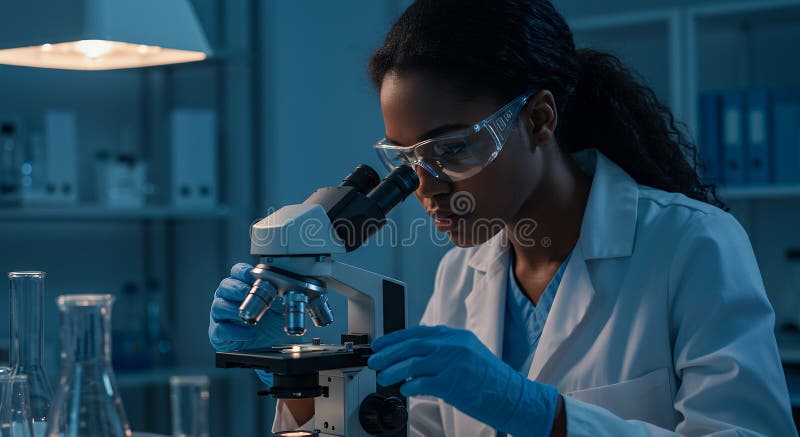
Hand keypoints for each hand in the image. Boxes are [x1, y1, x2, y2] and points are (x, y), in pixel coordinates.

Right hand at [208, 263, 285, 385]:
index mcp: (243, 287)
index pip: (237, 273)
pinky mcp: (220, 333)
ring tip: (246, 315)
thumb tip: (295, 288)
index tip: (249, 274)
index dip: (241, 271)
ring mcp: (222, 316)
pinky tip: (248, 333)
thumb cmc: (272, 323)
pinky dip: (234, 331)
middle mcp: (230, 299)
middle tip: (246, 293)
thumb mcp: (282, 306)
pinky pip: (220, 329)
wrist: (270, 346)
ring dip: (232, 309)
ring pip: (218, 306)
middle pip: (225, 286)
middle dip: (235, 288)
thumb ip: (284, 295)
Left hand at [368, 325, 559, 435]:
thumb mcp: (467, 353)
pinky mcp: (453, 382)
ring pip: (413, 362)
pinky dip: (410, 385)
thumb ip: (443, 349)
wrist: (512, 395)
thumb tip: (413, 355)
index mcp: (456, 336)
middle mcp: (454, 345)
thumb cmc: (489, 379)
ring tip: (383, 377)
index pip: (418, 332)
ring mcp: (454, 363)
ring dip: (393, 370)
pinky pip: (423, 382)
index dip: (395, 338)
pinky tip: (404, 389)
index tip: (380, 344)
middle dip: (389, 353)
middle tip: (374, 360)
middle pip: (412, 345)